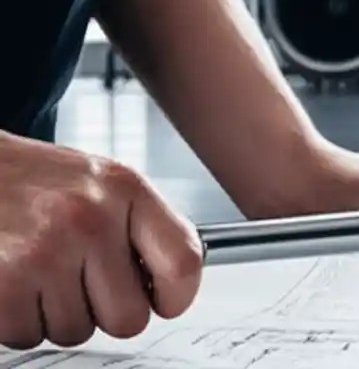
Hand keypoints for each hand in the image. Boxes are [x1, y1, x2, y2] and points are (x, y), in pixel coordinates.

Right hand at [0, 131, 202, 349]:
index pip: (182, 264)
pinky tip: (14, 281)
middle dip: (105, 311)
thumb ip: (141, 225)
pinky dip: (19, 319)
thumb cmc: (31, 180)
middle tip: (81, 282)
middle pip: (129, 318)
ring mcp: (44, 252)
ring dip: (57, 313)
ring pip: (76, 332)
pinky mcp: (4, 284)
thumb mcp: (99, 181)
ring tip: (39, 272)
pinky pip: (29, 336)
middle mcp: (89, 218)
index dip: (176, 296)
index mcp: (123, 188)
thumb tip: (172, 283)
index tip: (162, 301)